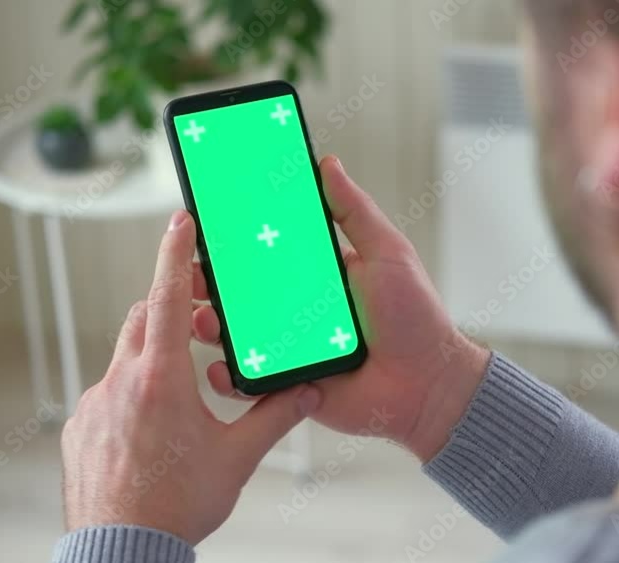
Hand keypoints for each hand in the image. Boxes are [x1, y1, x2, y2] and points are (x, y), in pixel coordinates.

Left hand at [60, 211, 320, 543]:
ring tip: (180, 383)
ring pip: (123, 357)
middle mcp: (121, 382)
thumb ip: (273, 417)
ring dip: (151, 354)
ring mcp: (94, 404)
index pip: (167, 296)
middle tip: (197, 318)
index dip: (175, 253)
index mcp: (162, 379)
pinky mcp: (80, 427)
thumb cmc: (176, 505)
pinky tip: (150, 426)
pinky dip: (129, 391)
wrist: (122, 549)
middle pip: (142, 319)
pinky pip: (106, 391)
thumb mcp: (237, 458)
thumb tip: (305, 392)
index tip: (180, 221)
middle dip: (169, 307)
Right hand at [195, 156, 490, 461]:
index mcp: (314, 275)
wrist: (429, 385)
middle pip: (239, 291)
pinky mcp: (289, 386)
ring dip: (209, 324)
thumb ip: (353, 211)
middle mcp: (295, 309)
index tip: (205, 222)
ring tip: (203, 318)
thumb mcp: (386, 253)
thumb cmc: (415, 318)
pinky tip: (219, 366)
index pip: (265, 250)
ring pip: (235, 334)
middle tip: (189, 271)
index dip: (234, 239)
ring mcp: (289, 349)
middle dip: (206, 281)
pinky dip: (228, 376)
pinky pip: (248, 381)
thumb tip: (326, 164)